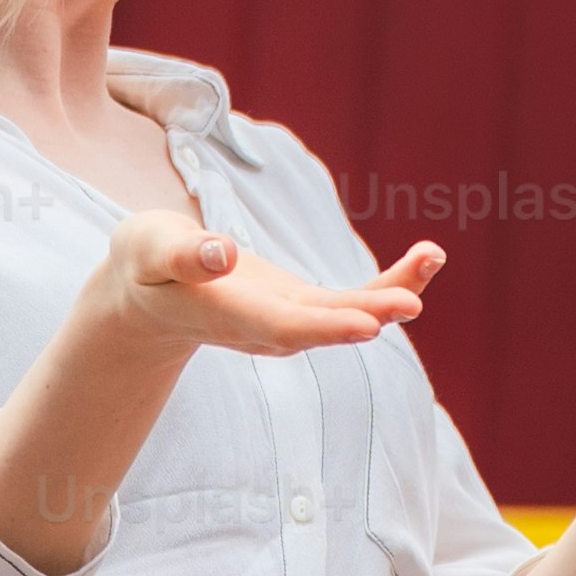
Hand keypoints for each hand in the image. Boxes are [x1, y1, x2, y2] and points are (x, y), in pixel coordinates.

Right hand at [98, 208, 438, 359]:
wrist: (147, 298)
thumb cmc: (143, 265)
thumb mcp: (148, 248)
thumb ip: (182, 255)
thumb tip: (222, 253)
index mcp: (228, 315)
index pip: (281, 326)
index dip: (325, 327)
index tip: (367, 324)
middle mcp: (266, 327)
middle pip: (325, 325)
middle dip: (370, 312)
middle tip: (411, 302)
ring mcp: (289, 320)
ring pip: (350, 312)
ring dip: (395, 291)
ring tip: (432, 256)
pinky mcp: (303, 307)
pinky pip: (355, 299)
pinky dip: (391, 283)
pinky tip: (427, 258)